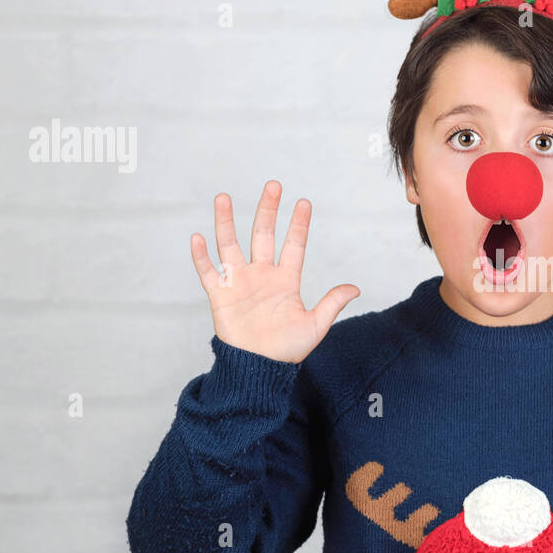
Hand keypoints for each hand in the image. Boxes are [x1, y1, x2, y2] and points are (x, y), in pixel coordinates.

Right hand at [190, 180, 359, 363]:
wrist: (259, 367)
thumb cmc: (287, 350)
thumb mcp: (315, 325)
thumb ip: (332, 304)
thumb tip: (355, 288)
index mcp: (285, 280)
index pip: (293, 245)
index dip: (298, 225)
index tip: (304, 203)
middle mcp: (262, 275)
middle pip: (263, 235)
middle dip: (268, 210)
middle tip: (274, 185)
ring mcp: (240, 283)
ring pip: (230, 245)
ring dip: (226, 222)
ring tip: (223, 198)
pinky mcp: (220, 295)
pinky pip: (207, 272)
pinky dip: (201, 256)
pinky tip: (197, 237)